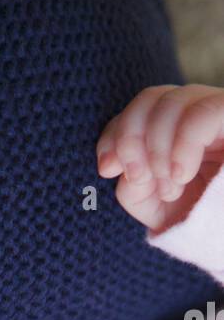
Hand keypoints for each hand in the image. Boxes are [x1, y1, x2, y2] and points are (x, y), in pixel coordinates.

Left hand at [96, 84, 223, 231]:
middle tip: (138, 177)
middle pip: (150, 98)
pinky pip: (203, 112)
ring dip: (158, 149)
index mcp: (176, 129)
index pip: (137, 112)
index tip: (106, 169)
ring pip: (173, 100)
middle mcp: (198, 114)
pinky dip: (183, 144)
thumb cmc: (200, 221)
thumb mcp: (156, 208)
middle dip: (130, 140)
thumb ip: (131, 185)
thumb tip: (120, 164)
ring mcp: (219, 114)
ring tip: (170, 188)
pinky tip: (181, 174)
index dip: (114, 134)